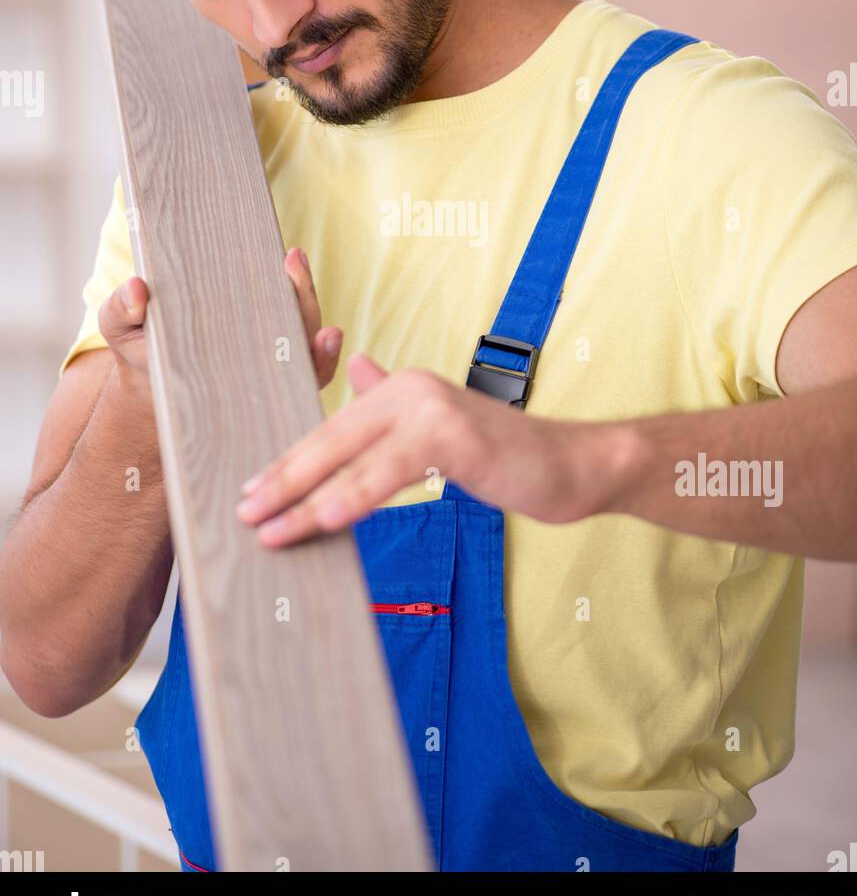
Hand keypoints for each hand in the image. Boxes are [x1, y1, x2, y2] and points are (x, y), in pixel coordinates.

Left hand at [103, 247, 341, 392]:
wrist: (146, 405)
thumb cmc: (142, 353)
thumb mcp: (123, 325)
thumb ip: (121, 306)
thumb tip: (138, 289)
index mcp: (239, 307)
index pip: (275, 287)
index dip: (292, 274)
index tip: (291, 257)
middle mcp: (264, 332)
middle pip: (299, 314)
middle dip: (304, 294)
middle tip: (293, 270)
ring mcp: (272, 366)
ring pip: (308, 348)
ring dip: (320, 339)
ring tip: (324, 333)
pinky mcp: (272, 398)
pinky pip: (305, 386)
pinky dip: (320, 371)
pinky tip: (321, 362)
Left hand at [236, 355, 612, 544]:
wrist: (572, 463)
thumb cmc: (505, 454)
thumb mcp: (442, 425)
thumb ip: (394, 399)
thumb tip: (357, 367)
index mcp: (402, 388)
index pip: (332, 429)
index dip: (289, 461)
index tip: (253, 493)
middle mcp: (410, 389)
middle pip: (330, 439)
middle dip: (283, 479)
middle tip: (245, 513)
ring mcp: (431, 410)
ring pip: (351, 456)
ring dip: (304, 495)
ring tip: (271, 527)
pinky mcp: (453, 438)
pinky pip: (390, 472)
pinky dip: (354, 495)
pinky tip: (325, 518)